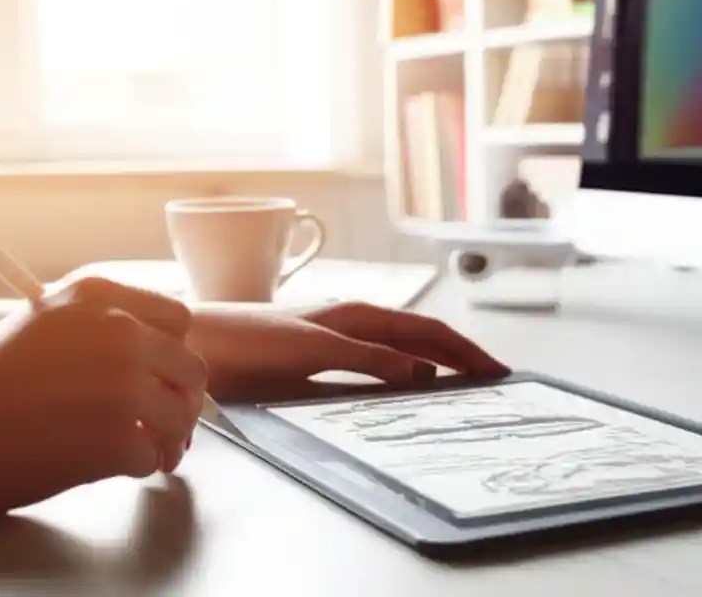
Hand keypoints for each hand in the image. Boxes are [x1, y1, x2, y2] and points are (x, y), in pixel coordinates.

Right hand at [0, 275, 206, 520]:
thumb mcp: (42, 327)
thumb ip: (99, 335)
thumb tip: (155, 371)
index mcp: (100, 296)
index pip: (178, 321)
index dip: (173, 355)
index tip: (164, 379)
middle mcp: (120, 331)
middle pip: (191, 369)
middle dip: (181, 402)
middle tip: (164, 427)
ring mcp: (122, 384)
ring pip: (180, 417)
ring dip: (167, 440)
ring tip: (147, 454)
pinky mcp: (115, 438)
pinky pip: (151, 458)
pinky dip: (136, 469)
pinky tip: (110, 469)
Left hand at [188, 302, 508, 401]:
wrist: (204, 342)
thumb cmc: (253, 341)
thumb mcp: (314, 349)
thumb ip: (367, 359)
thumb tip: (422, 370)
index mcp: (360, 315)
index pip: (429, 331)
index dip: (465, 350)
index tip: (497, 370)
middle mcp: (356, 322)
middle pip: (423, 337)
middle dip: (461, 355)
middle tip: (496, 378)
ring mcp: (341, 337)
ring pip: (405, 348)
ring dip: (438, 362)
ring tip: (465, 382)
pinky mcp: (323, 356)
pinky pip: (380, 362)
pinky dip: (406, 372)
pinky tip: (409, 386)